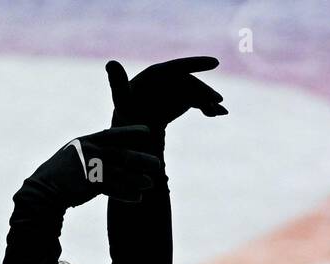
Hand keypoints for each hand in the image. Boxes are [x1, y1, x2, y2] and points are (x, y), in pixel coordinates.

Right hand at [26, 125, 164, 206]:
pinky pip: (112, 189)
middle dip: (140, 159)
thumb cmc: (58, 176)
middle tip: (157, 163)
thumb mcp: (73, 157)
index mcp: (85, 142)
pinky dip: (125, 193)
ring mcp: (89, 168)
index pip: (112, 135)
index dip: (131, 132)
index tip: (147, 131)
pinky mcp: (89, 184)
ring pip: (120, 172)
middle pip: (121, 154)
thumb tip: (110, 156)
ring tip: (151, 183)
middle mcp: (89, 152)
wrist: (42, 192)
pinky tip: (137, 198)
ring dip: (137, 179)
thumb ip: (91, 154)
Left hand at [106, 56, 227, 132]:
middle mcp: (166, 80)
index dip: (195, 64)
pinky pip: (197, 102)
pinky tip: (218, 114)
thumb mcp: (121, 102)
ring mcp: (175, 90)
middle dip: (204, 91)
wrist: (132, 134)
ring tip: (219, 112)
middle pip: (189, 83)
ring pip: (196, 93)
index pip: (175, 67)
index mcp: (153, 75)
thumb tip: (110, 62)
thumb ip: (118, 84)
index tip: (215, 63)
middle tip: (217, 100)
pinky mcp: (181, 101)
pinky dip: (207, 107)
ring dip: (208, 101)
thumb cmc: (124, 118)